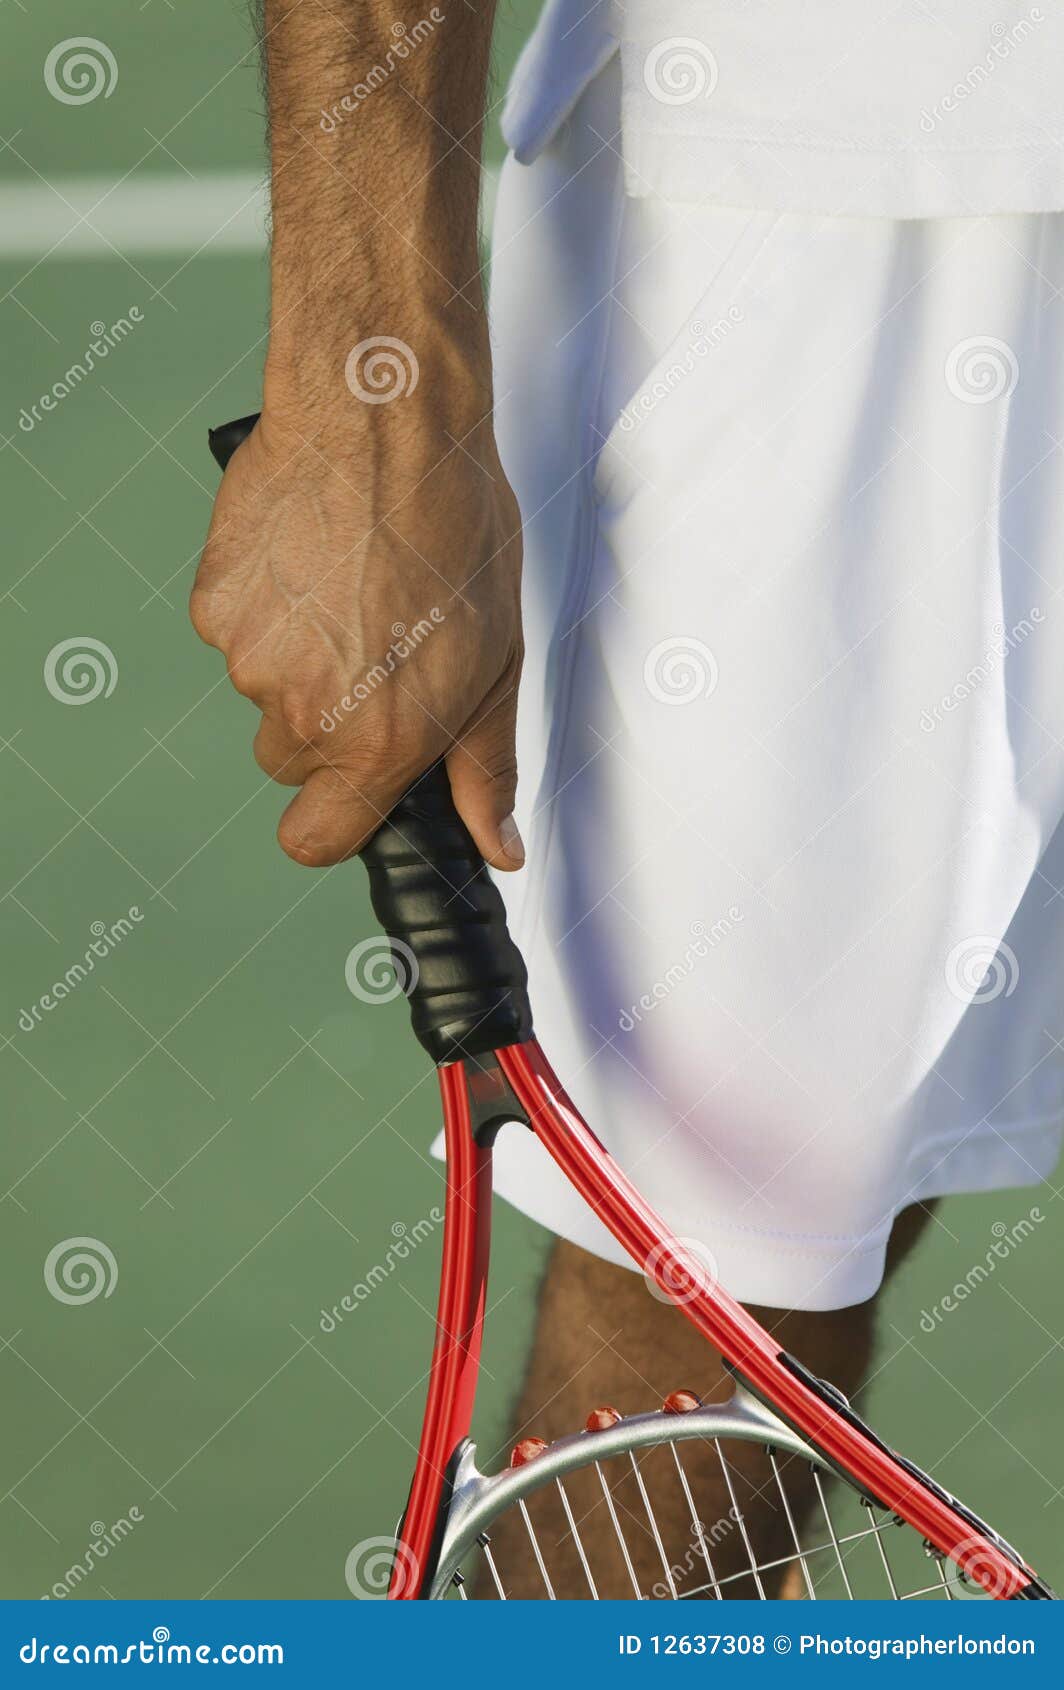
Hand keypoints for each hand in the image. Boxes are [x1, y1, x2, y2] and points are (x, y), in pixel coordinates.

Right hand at [190, 389, 523, 869]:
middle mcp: (307, 713)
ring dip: (298, 658)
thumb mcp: (497, 661)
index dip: (331, 821)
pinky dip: (265, 607)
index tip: (352, 792)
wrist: (384, 422)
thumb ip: (486, 768)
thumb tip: (497, 848)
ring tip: (348, 588)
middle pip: (290, 763)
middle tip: (372, 652)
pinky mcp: (214, 605)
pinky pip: (233, 632)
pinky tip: (309, 560)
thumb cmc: (453, 530)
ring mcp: (250, 659)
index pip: (314, 841)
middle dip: (325, 727)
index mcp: (379, 742)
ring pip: (263, 692)